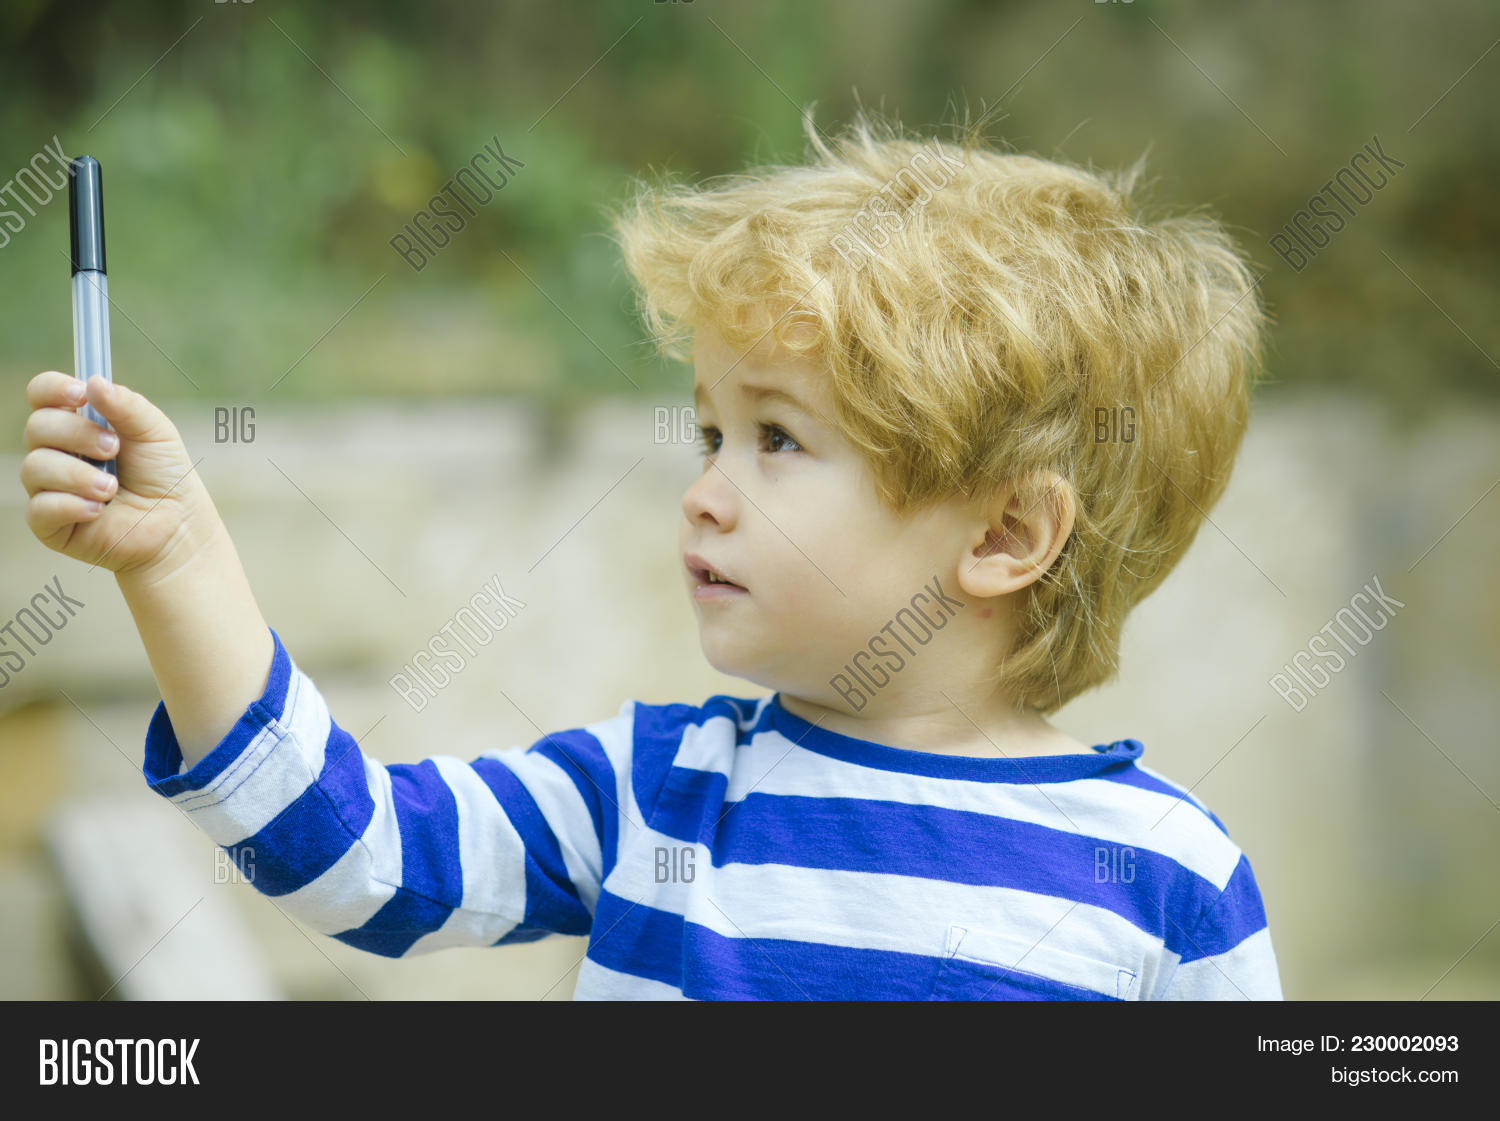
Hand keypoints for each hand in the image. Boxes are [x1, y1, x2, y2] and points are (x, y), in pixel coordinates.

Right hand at [21, 371, 219, 578]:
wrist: (177, 525)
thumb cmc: (164, 475)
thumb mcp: (156, 432)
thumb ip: (128, 405)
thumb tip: (94, 381)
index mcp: (75, 423)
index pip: (42, 395)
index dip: (51, 389)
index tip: (79, 393)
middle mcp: (55, 452)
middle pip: (37, 427)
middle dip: (77, 434)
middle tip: (114, 449)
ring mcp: (49, 488)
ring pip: (35, 467)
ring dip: (78, 474)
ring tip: (113, 488)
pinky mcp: (49, 524)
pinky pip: (40, 508)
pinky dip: (72, 505)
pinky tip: (100, 510)